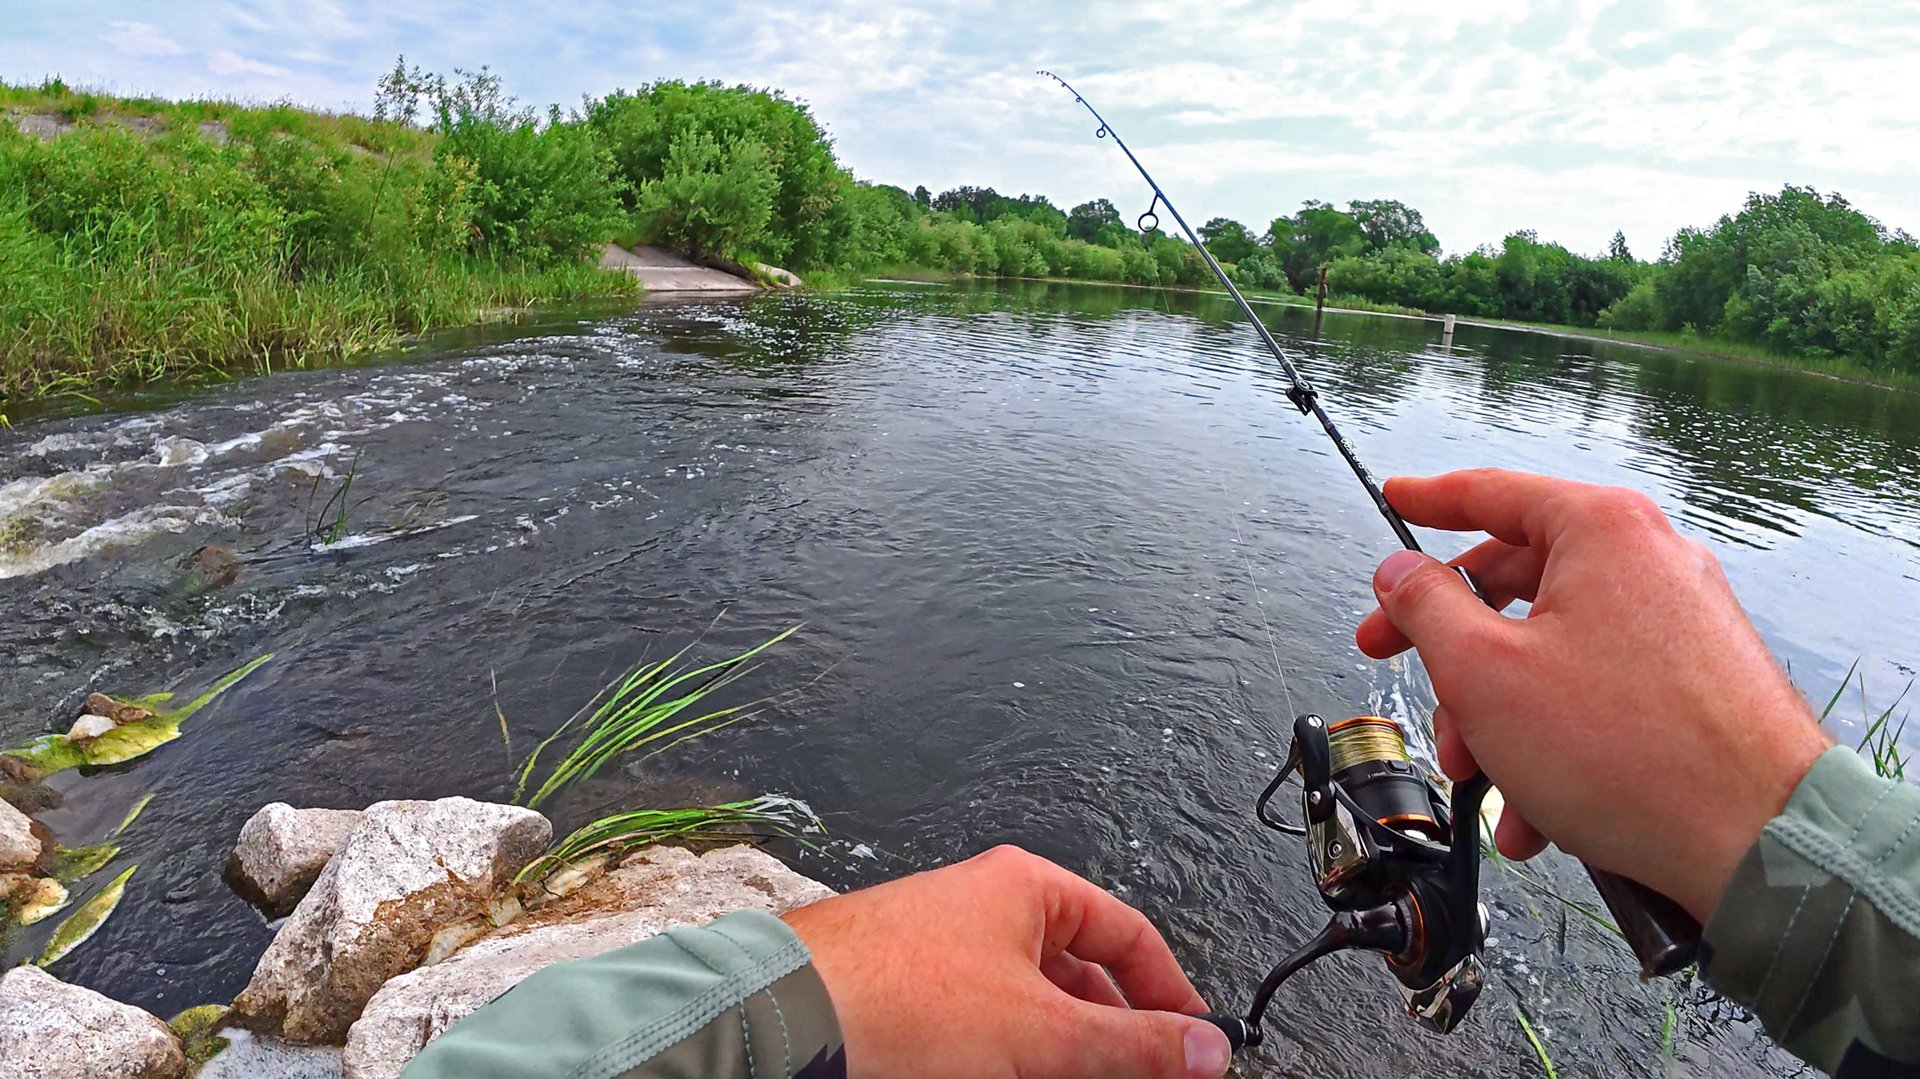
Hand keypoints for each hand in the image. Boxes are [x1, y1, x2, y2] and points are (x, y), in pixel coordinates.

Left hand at [781, 845, 1230, 1078]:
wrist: (783, 1024)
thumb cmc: (899, 1004)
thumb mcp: (1043, 1034)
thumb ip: (1134, 1046)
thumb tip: (1207, 1050)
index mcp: (1022, 889)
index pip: (1127, 933)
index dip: (1170, 996)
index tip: (1196, 1052)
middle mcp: (979, 911)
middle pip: (1077, 976)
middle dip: (1111, 1038)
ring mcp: (937, 955)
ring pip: (1026, 1011)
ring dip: (1059, 1056)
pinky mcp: (901, 1001)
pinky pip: (977, 1032)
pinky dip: (1008, 1062)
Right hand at [1354, 469, 1829, 921]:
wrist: (1759, 839)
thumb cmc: (1621, 750)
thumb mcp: (1483, 672)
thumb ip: (1425, 607)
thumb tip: (1399, 571)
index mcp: (1602, 531)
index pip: (1492, 492)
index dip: (1429, 500)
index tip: (1395, 498)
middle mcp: (1650, 561)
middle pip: (1517, 581)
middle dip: (1451, 647)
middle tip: (1391, 662)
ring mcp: (1682, 621)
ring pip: (1554, 649)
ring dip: (1499, 714)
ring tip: (1481, 780)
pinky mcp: (1700, 680)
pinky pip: (1603, 692)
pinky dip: (1557, 740)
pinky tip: (1536, 814)